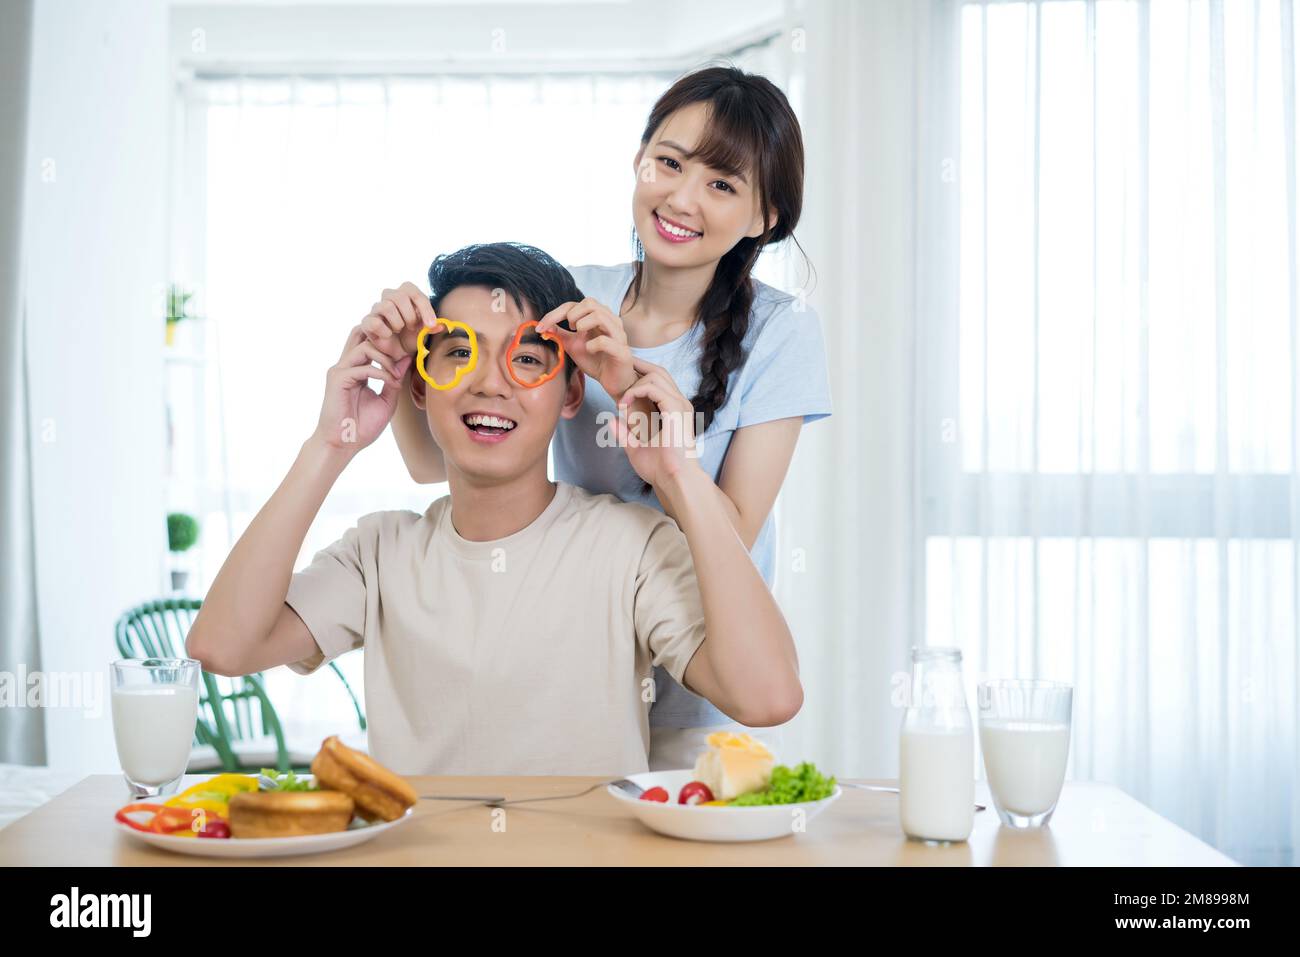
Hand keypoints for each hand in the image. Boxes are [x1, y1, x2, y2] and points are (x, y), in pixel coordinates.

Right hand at [311, 325, 412, 454]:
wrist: (344, 444)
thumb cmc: (363, 426)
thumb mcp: (387, 400)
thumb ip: (395, 378)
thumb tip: (407, 358)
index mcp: (357, 368)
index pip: (369, 342)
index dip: (389, 341)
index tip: (409, 352)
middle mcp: (346, 365)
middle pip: (361, 333)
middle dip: (385, 339)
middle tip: (403, 353)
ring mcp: (340, 371)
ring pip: (364, 347)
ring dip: (386, 359)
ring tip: (397, 374)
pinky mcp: (337, 379)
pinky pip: (362, 367)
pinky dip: (381, 373)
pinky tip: (391, 383)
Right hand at [361, 282, 438, 361]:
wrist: (398, 353)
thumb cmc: (412, 337)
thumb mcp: (425, 331)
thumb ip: (433, 326)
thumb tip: (441, 325)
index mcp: (405, 294)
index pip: (413, 292)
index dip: (424, 308)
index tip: (431, 325)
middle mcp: (389, 297)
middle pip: (399, 296)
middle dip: (410, 316)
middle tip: (413, 328)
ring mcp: (376, 308)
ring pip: (387, 306)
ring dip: (398, 323)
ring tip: (399, 330)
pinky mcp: (367, 321)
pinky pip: (374, 322)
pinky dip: (385, 331)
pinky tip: (388, 335)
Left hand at [535, 298, 636, 400]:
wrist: (613, 382)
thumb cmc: (596, 361)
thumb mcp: (573, 345)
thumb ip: (561, 334)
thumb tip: (544, 326)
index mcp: (599, 317)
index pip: (575, 304)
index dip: (555, 313)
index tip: (540, 327)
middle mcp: (611, 321)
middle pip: (590, 302)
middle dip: (571, 315)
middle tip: (569, 330)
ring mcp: (618, 335)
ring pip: (599, 316)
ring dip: (582, 325)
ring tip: (579, 337)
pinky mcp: (622, 351)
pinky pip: (604, 341)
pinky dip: (592, 345)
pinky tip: (590, 350)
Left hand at [613, 357, 701, 487]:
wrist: (673, 479)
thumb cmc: (659, 469)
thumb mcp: (636, 447)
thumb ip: (625, 433)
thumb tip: (611, 421)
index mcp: (674, 410)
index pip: (659, 381)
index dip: (640, 375)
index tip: (622, 380)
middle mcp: (679, 403)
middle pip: (659, 371)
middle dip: (638, 366)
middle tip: (618, 371)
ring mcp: (680, 405)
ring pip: (656, 375)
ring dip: (634, 383)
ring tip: (621, 399)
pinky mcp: (676, 409)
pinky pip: (654, 387)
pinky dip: (636, 391)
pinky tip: (624, 404)